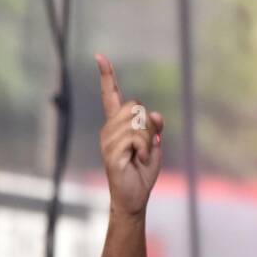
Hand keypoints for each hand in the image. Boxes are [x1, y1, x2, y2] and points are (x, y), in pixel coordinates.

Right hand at [96, 53, 163, 216]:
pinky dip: (145, 149)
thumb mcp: (153, 146)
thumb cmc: (141, 173)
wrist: (134, 199)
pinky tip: (139, 160)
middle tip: (146, 146)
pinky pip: (136, 138)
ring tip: (141, 155)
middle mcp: (109, 129)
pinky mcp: (111, 152)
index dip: (107, 76)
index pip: (111, 96)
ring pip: (137, 122)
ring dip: (147, 140)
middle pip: (135, 106)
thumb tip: (156, 114)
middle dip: (148, 125)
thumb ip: (154, 128)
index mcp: (117, 126)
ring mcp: (108, 140)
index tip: (100, 57)